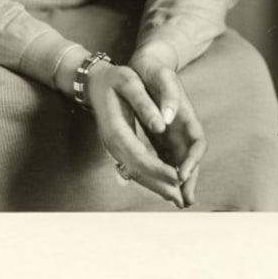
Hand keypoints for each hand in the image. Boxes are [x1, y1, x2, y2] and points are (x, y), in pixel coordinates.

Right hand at [85, 61, 185, 207]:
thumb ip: (144, 104)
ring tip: (176, 197)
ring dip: (155, 186)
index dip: (160, 170)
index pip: (140, 157)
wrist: (96, 82)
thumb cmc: (115, 79)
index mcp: (116, 129)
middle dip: (160, 185)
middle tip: (182, 199)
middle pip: (137, 171)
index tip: (179, 179)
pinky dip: (148, 177)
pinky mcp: (118, 147)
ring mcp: (114, 147)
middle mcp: (113, 143)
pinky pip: (133, 167)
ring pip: (135, 173)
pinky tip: (162, 183)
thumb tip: (160, 126)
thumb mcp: (130, 83)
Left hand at [129, 44, 206, 207]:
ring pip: (178, 160)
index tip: (183, 175)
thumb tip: (168, 118)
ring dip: (179, 181)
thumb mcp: (161, 76)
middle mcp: (182, 126)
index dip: (193, 160)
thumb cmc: (154, 68)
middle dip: (190, 179)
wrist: (148, 62)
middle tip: (185, 202)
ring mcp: (172, 131)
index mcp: (186, 114)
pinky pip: (166, 156)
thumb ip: (168, 95)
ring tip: (177, 202)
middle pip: (190, 157)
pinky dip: (166, 171)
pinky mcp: (161, 134)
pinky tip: (161, 186)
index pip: (197, 142)